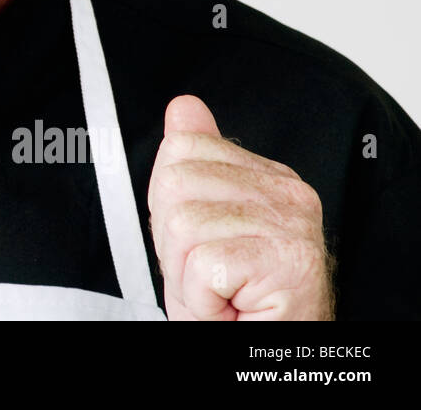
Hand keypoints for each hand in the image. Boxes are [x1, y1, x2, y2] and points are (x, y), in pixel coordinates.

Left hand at [148, 95, 332, 319]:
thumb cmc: (239, 300)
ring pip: (182, 225)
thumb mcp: (201, 226)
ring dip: (185, 275)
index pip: (183, 148)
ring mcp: (291, 226)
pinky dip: (201, 299)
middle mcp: (288, 194)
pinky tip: (230, 308)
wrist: (274, 352)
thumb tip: (184, 106)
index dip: (168, 202)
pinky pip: (202, 266)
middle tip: (207, 274)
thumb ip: (194, 162)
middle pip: (175, 184)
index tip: (197, 241)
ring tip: (220, 293)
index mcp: (268, 177)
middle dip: (171, 240)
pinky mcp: (286, 261)